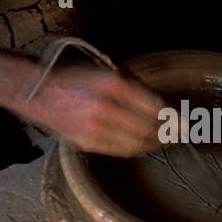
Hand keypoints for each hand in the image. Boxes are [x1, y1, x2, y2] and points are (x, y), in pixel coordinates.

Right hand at [17, 63, 165, 156]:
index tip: (181, 120)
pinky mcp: (90, 142)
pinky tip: (142, 146)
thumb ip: (134, 85)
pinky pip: (122, 150)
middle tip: (176, 132)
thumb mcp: (106, 71)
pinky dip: (137, 149)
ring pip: (138, 142)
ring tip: (161, 141)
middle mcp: (107, 107)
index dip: (173, 116)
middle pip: (150, 126)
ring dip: (154, 143)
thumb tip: (163, 104)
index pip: (155, 106)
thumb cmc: (75, 78)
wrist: (40, 94)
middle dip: (166, 131)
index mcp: (114, 84)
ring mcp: (98, 128)